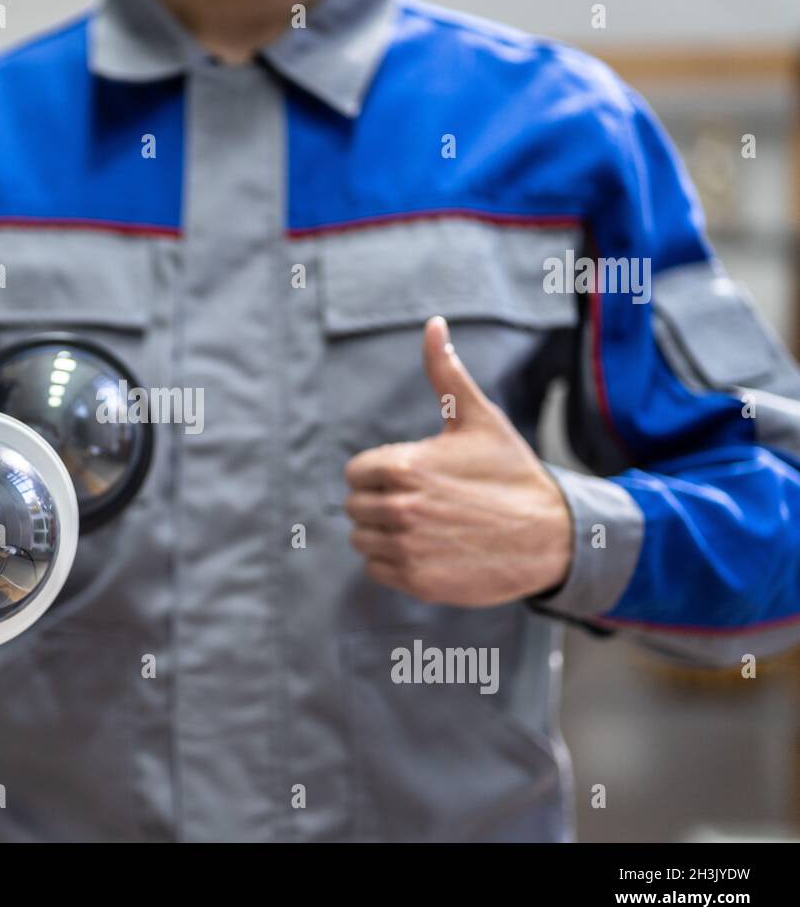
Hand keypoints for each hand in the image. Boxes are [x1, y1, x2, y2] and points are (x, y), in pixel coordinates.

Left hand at [343, 316, 572, 606]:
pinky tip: (427, 549)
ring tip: (424, 525)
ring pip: (361, 539)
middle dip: (380, 502)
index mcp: (402, 467)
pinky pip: (376, 569)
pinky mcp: (417, 582)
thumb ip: (444, 372)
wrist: (552, 536)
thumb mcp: (478, 418)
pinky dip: (393, 562)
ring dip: (383, 533)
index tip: (411, 475)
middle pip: (355, 507)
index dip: (379, 473)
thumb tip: (433, 324)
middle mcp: (399, 509)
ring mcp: (407, 548)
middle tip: (421, 501)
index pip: (355, 473)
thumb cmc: (511, 473)